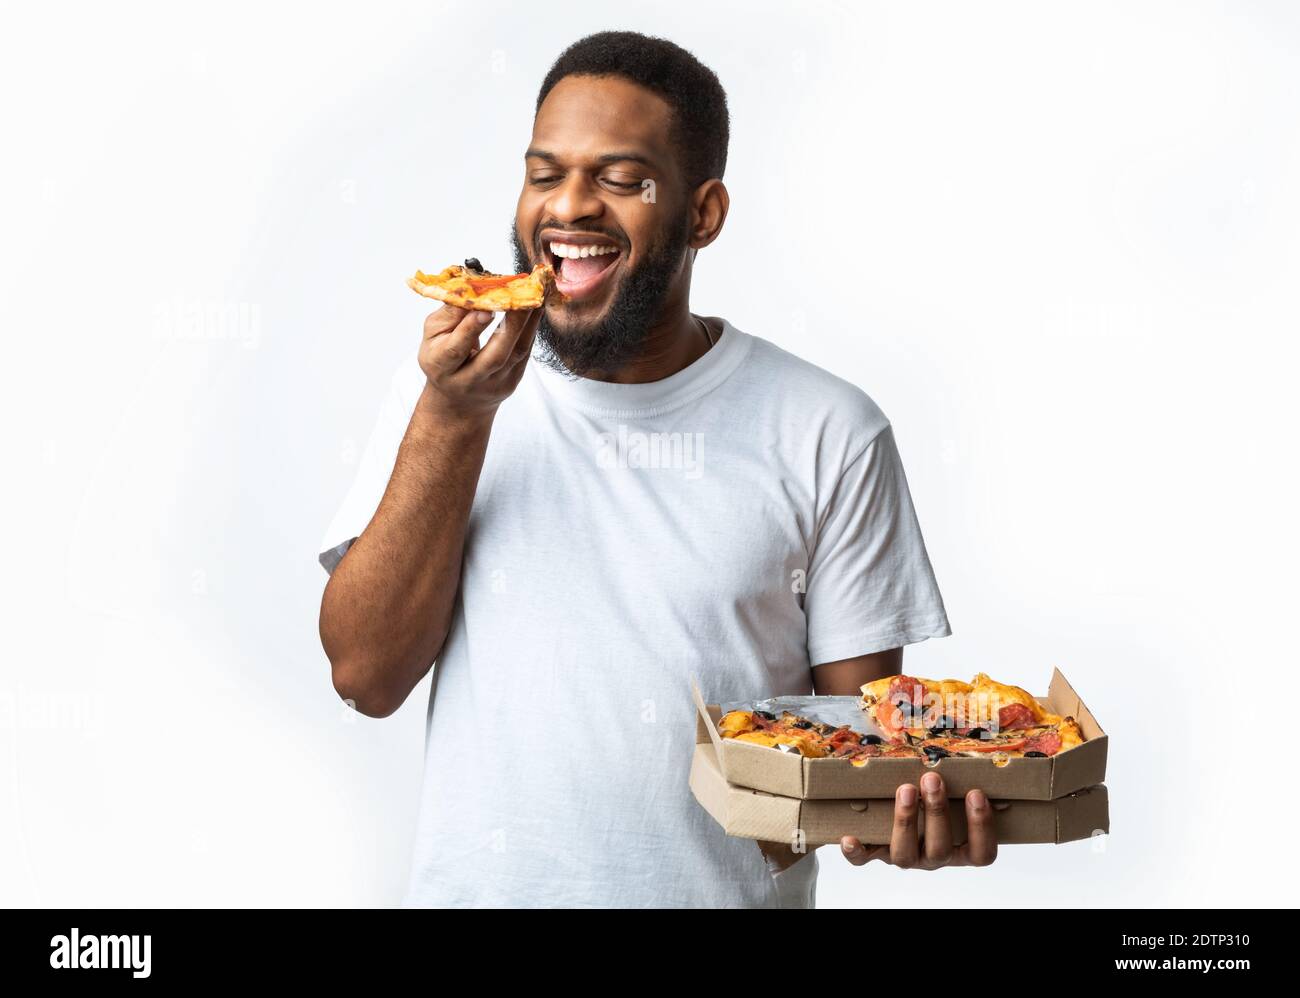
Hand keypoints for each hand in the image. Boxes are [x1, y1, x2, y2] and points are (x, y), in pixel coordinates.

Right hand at [418, 303, 542, 419]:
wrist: (458, 399)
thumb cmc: (442, 356)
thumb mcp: (434, 334)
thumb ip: (450, 313)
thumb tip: (473, 288)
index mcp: (441, 366)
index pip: (457, 349)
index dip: (471, 328)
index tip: (487, 307)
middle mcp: (469, 380)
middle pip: (494, 357)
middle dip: (511, 325)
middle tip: (523, 296)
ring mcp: (494, 384)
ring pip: (516, 354)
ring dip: (529, 323)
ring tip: (536, 296)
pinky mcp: (512, 382)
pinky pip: (525, 353)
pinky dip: (532, 329)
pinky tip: (536, 310)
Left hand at [840, 771, 998, 868]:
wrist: (896, 818)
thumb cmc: (933, 798)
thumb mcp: (952, 791)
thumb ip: (959, 776)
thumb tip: (972, 731)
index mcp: (960, 849)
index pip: (982, 854)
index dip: (982, 827)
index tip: (976, 793)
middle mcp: (934, 858)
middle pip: (940, 850)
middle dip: (937, 812)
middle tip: (932, 778)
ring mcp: (906, 858)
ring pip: (906, 855)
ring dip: (906, 820)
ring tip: (905, 788)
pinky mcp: (877, 854)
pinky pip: (864, 860)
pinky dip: (857, 852)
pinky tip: (848, 838)